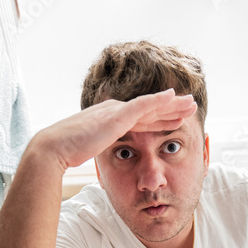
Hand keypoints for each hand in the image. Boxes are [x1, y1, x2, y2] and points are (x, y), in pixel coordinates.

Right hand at [33, 89, 196, 170]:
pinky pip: (142, 105)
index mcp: (111, 118)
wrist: (55, 147)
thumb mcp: (91, 147)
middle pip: (151, 110)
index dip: (162, 116)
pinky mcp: (116, 116)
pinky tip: (172, 96)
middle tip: (192, 105)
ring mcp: (116, 111)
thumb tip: (106, 152)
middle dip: (173, 108)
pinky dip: (158, 100)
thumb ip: (102, 145)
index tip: (178, 118)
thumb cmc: (68, 150)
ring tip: (191, 103)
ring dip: (173, 104)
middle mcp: (116, 110)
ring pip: (152, 106)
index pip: (142, 117)